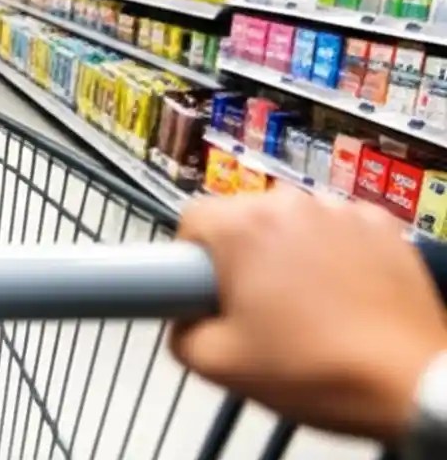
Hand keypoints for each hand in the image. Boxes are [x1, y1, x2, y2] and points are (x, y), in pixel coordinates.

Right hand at [171, 186, 446, 440]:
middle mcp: (291, 205)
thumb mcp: (220, 365)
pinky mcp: (382, 226)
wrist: (409, 384)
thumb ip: (180, 334)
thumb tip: (183, 321)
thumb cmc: (319, 370)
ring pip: (291, 222)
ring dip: (287, 253)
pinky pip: (337, 229)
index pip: (190, 219)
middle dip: (240, 256)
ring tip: (302, 305)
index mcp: (243, 228)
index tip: (207, 289)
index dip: (190, 259)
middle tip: (254, 306)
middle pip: (242, 217)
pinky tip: (339, 295)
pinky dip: (331, 254)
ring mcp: (341, 212)